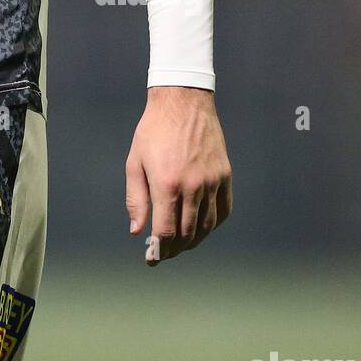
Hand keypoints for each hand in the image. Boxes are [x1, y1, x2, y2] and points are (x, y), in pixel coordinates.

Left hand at [125, 86, 231, 264]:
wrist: (182, 101)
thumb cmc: (153, 131)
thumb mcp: (135, 162)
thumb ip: (136, 198)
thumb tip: (137, 230)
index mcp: (166, 184)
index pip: (166, 231)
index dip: (159, 250)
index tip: (152, 258)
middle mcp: (192, 186)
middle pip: (187, 233)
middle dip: (174, 249)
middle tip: (164, 254)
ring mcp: (212, 182)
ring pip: (207, 226)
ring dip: (194, 241)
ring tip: (181, 245)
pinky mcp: (225, 176)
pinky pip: (223, 211)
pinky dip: (213, 225)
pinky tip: (202, 228)